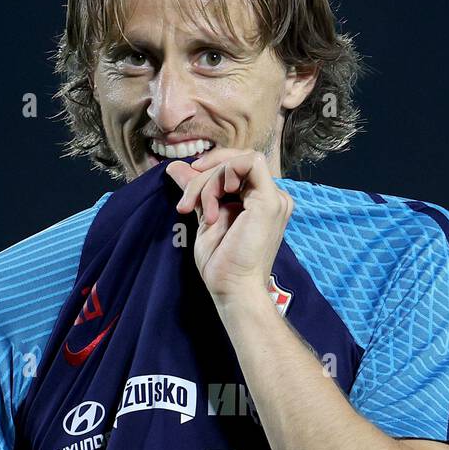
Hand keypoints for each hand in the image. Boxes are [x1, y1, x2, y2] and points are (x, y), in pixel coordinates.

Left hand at [166, 147, 292, 314]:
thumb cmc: (221, 263)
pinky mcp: (270, 201)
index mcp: (259, 201)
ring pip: (238, 161)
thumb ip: (197, 189)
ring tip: (201, 212)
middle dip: (204, 176)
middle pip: (235, 161)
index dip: (209, 170)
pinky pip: (249, 163)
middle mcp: (270, 197)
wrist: (232, 288)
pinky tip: (216, 203)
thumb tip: (174, 167)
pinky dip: (225, 174)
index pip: (235, 167)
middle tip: (187, 204)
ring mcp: (274, 198)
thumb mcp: (204, 216)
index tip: (187, 194)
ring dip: (209, 181)